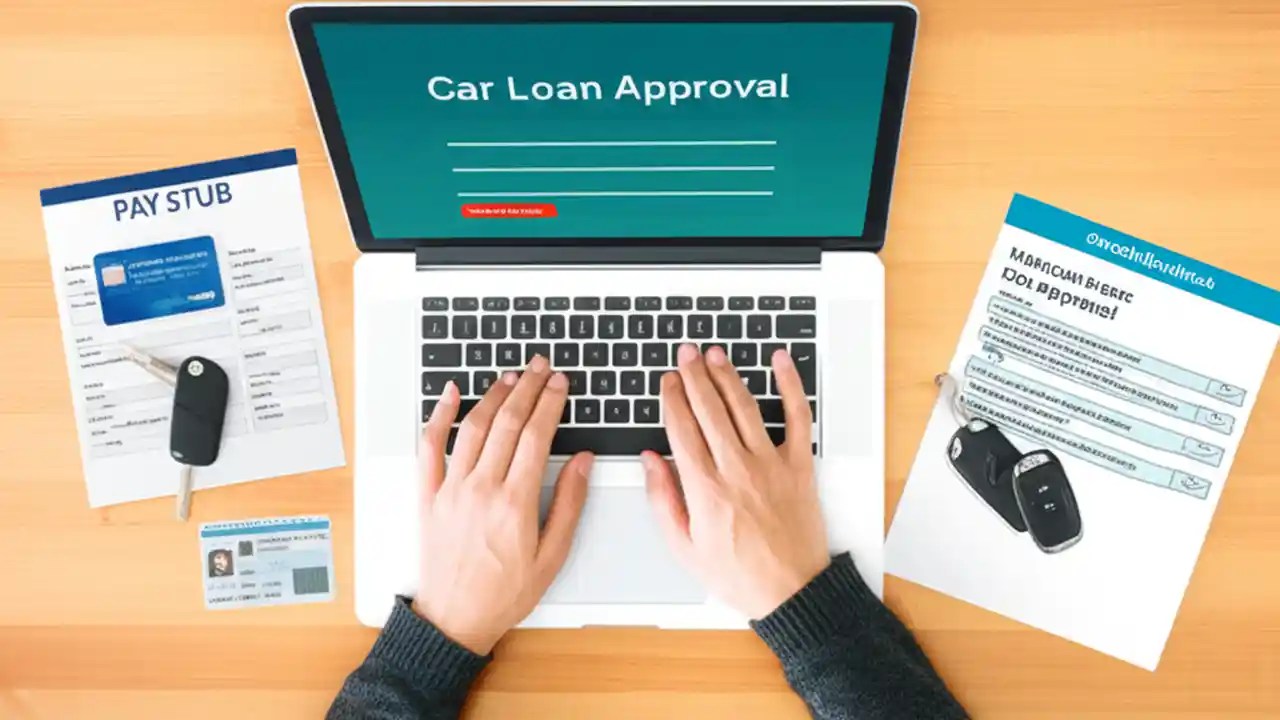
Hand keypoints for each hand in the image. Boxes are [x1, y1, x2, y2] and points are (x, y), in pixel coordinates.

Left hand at [414, 356, 593, 653]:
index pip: (536, 435)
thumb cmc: (504, 593)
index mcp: (515, 502)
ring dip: (493, 396)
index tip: (560, 383)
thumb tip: (582, 462)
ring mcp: (451, 489)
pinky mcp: (428, 496)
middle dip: (528, 388)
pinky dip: (439, 417)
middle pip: (507, 423)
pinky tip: (450, 395)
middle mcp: (481, 489)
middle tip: (540, 367)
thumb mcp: (552, 555)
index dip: (550, 402)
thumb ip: (569, 503)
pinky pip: (428, 447)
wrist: (455, 619)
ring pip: (472, 427)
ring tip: (510, 376)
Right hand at [643, 344, 828, 618]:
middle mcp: (737, 470)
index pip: (682, 429)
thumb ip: (663, 499)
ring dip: (727, 375)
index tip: (666, 381)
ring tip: (715, 355)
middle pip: (709, 409)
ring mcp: (771, 464)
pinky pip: (798, 417)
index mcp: (705, 489)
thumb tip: (651, 461)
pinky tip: (780, 362)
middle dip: (694, 376)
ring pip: (744, 407)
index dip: (672, 398)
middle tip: (686, 354)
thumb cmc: (739, 575)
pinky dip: (790, 385)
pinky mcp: (799, 466)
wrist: (791, 592)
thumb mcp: (684, 547)